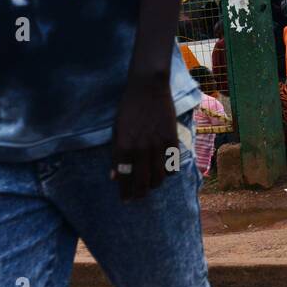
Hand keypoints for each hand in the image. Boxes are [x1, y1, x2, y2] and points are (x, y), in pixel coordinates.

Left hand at [111, 74, 179, 201]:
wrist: (148, 87)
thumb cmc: (128, 108)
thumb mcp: (116, 131)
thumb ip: (116, 154)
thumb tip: (114, 176)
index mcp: (123, 147)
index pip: (124, 178)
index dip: (125, 192)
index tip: (125, 199)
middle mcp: (141, 149)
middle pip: (142, 182)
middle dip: (139, 194)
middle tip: (138, 197)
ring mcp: (158, 145)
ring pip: (159, 177)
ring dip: (154, 184)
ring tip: (151, 184)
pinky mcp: (172, 140)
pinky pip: (173, 166)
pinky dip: (169, 172)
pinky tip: (164, 170)